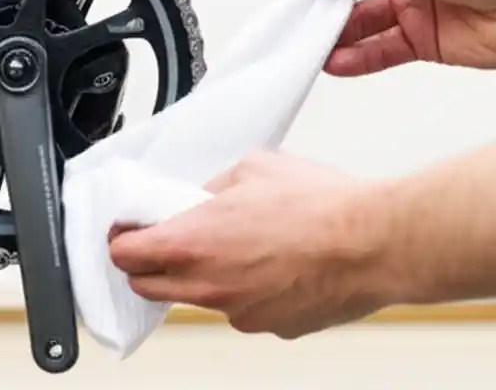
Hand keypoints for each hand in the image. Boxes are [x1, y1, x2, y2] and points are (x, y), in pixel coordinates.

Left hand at [107, 152, 393, 339]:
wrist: (374, 244)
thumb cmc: (321, 207)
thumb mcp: (252, 168)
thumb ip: (212, 186)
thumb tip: (201, 195)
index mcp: (192, 243)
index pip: (124, 254)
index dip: (122, 239)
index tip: (128, 231)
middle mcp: (208, 287)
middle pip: (148, 285)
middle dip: (149, 262)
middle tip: (167, 239)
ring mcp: (238, 313)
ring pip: (198, 297)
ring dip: (201, 276)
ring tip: (240, 246)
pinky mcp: (269, 327)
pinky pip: (242, 308)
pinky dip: (246, 291)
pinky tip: (274, 265)